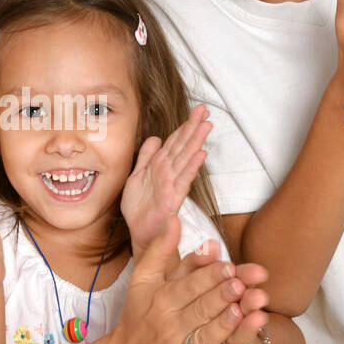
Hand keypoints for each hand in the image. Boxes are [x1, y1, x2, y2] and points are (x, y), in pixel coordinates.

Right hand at [107, 216, 266, 343]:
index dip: (211, 276)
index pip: (189, 286)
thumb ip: (160, 250)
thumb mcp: (143, 280)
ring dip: (231, 327)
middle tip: (247, 286)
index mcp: (161, 301)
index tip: (231, 267)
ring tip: (254, 313)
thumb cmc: (139, 316)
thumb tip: (174, 218)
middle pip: (201, 310)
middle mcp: (168, 327)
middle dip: (225, 297)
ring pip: (207, 339)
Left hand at [121, 104, 211, 253]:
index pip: (175, 141)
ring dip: (196, 141)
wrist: (140, 233)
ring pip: (185, 158)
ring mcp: (172, 184)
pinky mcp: (173, 198)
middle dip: (194, 127)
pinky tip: (200, 154)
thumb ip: (145, 157)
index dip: (184, 125)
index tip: (196, 110)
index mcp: (160, 166)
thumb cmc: (140, 209)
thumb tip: (155, 138)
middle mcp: (169, 172)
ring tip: (207, 125)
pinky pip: (183, 179)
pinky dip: (191, 166)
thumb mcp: (136, 176)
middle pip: (183, 145)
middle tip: (205, 110)